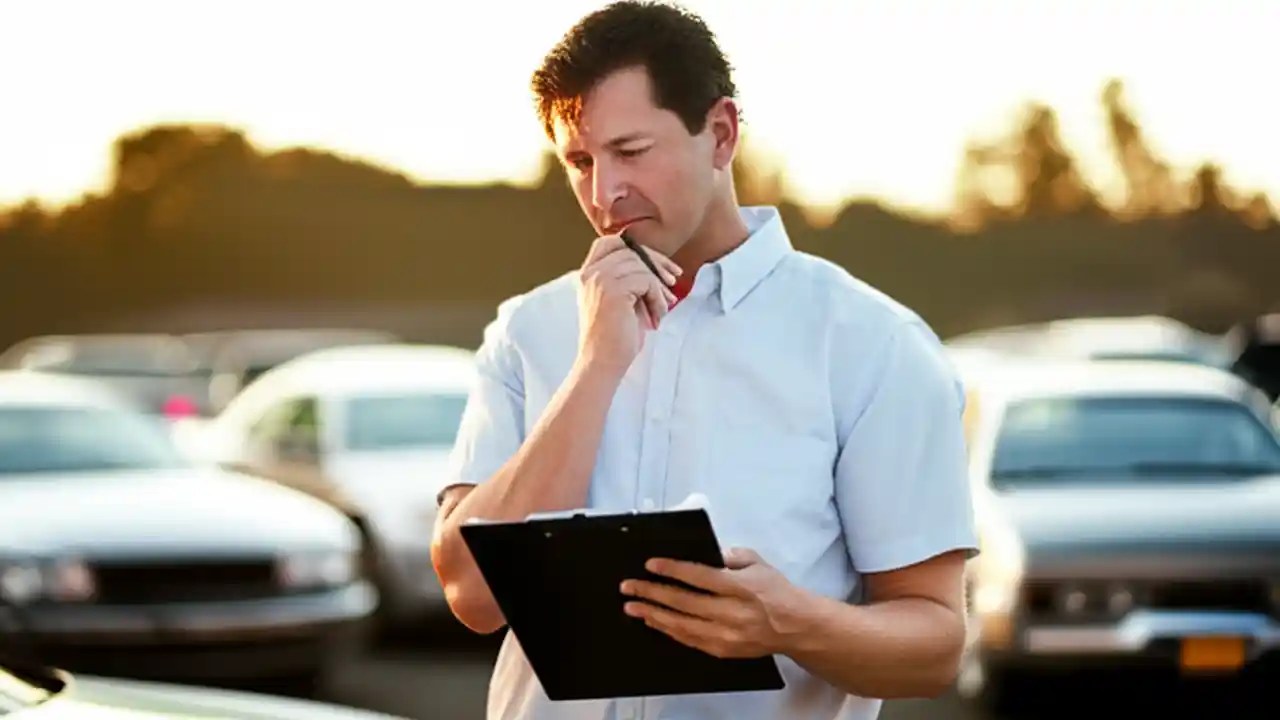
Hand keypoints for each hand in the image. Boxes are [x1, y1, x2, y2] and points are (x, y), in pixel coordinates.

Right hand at [576, 235, 680, 374]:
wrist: (603, 364)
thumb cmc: (615, 338)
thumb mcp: (623, 301)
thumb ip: (632, 279)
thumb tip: (662, 267)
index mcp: (588, 274)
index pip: (610, 242)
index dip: (638, 249)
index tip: (659, 265)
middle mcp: (591, 272)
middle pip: (631, 251)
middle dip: (657, 264)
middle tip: (674, 280)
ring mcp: (600, 279)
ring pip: (642, 266)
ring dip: (658, 287)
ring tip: (661, 308)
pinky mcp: (613, 290)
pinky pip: (647, 281)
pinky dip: (657, 297)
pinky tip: (656, 315)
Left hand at [620, 547, 803, 658]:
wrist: (796, 626)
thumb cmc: (776, 590)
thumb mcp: (757, 562)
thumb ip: (731, 555)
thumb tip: (708, 553)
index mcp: (741, 587)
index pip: (701, 577)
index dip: (673, 570)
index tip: (651, 564)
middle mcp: (732, 613)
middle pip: (685, 603)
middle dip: (653, 593)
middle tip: (629, 587)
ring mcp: (727, 636)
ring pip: (682, 626)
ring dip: (654, 615)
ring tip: (633, 607)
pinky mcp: (723, 651)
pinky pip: (690, 640)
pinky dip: (669, 631)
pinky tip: (654, 621)